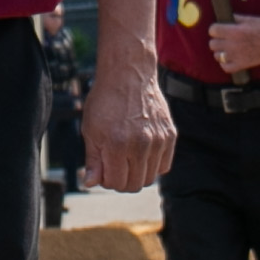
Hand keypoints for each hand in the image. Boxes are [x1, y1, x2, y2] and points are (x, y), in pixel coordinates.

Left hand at [81, 59, 174, 190]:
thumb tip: (90, 184)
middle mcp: (140, 145)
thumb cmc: (105, 101)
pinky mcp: (170, 135)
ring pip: (150, 178)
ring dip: (136, 174)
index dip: (106, 180)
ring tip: (126, 158)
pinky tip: (141, 153)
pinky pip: (164, 166)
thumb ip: (93, 159)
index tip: (103, 169)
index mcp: (116, 144)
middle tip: (114, 166)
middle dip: (121, 181)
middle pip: (134, 185)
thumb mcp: (90, 129)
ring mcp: (158, 141)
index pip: (116, 183)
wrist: (128, 74)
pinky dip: (153, 166)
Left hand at [206, 15, 259, 73]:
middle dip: (217, 40)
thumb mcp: (247, 19)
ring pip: (217, 56)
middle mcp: (234, 44)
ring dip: (221, 51)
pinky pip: (225, 67)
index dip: (215, 29)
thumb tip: (221, 19)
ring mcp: (238, 56)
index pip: (212, 31)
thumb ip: (232, 19)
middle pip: (212, 44)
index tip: (219, 29)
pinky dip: (225, 63)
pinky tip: (230, 58)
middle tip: (224, 38)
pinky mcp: (243, 65)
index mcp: (235, 31)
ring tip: (227, 48)